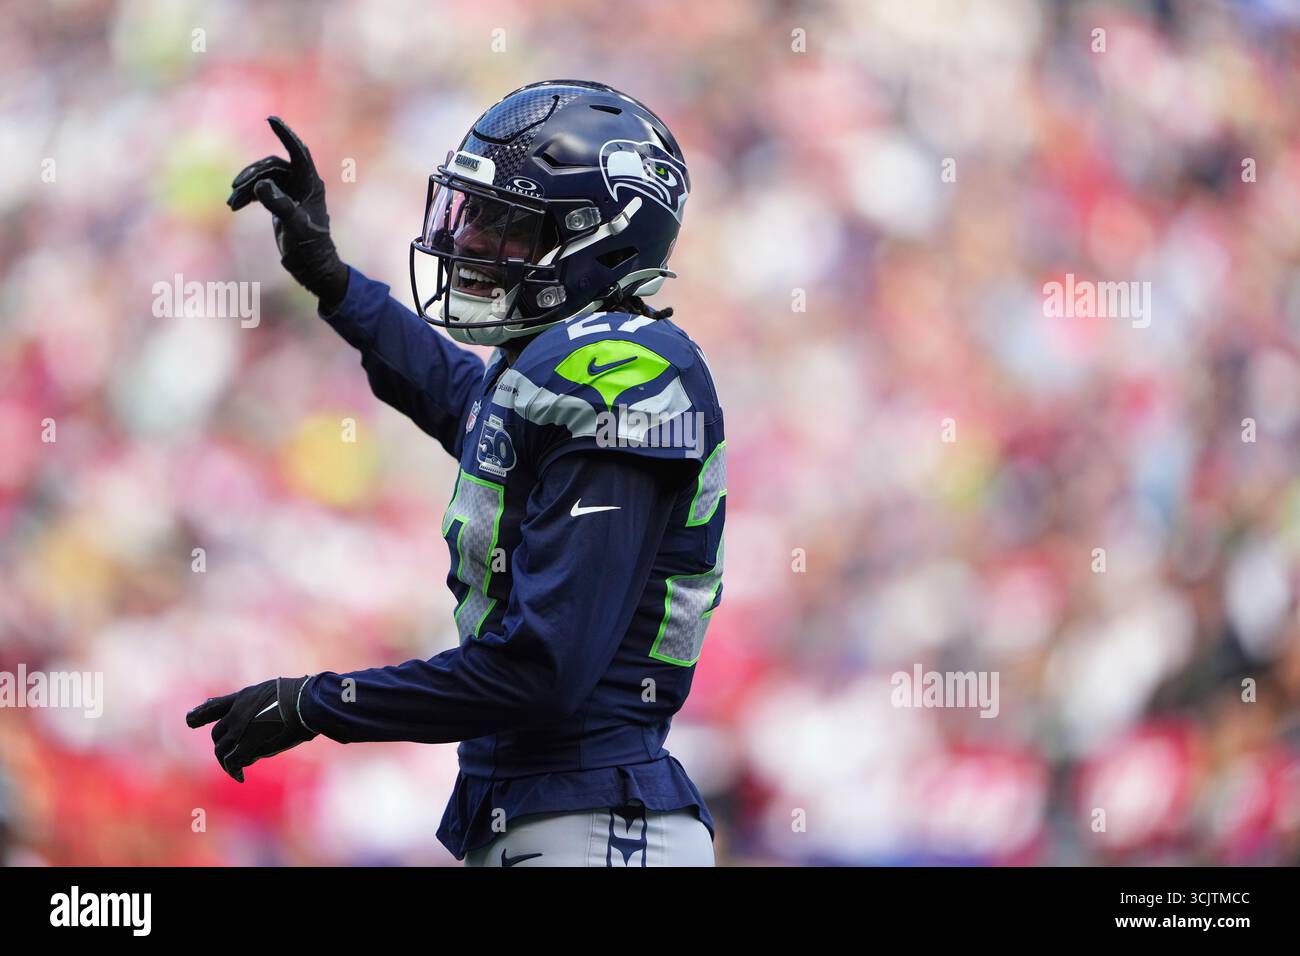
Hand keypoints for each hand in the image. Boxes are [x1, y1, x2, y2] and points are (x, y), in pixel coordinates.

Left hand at [187, 675, 317, 782]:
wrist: (308, 703)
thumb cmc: (303, 698)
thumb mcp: (277, 694)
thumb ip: (263, 706)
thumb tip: (262, 719)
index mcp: (244, 697)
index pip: (214, 706)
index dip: (200, 714)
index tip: (189, 721)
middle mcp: (236, 712)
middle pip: (217, 734)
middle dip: (221, 747)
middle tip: (231, 758)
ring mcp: (239, 729)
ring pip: (221, 750)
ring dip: (227, 762)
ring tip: (237, 770)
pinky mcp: (247, 744)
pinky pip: (233, 761)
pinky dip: (234, 770)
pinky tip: (239, 777)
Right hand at [228, 116, 347, 308]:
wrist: (312, 267)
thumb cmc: (310, 248)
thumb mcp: (294, 226)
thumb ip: (279, 205)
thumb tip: (260, 186)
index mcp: (311, 184)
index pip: (298, 153)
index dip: (286, 135)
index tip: (271, 119)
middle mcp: (302, 184)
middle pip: (272, 166)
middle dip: (252, 174)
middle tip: (234, 188)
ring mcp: (290, 193)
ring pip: (263, 178)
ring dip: (245, 187)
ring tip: (231, 203)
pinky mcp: (280, 202)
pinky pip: (260, 190)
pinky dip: (247, 196)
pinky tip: (235, 206)